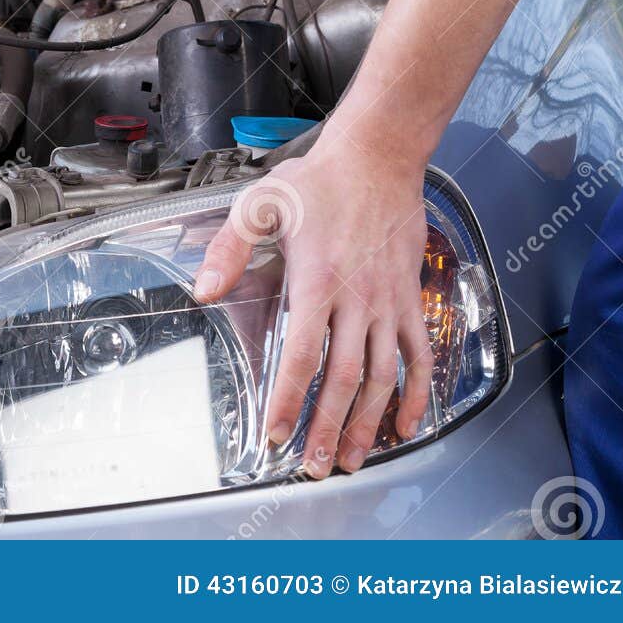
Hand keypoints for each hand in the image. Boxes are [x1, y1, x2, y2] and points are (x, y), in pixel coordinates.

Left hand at [195, 144, 431, 475]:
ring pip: (382, 376)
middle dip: (326, 428)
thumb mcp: (259, 203)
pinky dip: (416, 393)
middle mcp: (355, 299)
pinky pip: (418, 353)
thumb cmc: (318, 180)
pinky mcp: (409, 297)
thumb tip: (204, 289)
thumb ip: (229, 248)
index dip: (289, 400)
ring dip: (367, 423)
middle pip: (343, 378)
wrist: (377, 157)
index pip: (301, 356)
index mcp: (316, 280)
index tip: (276, 434)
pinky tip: (407, 424)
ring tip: (351, 458)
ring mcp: (386, 301)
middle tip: (313, 465)